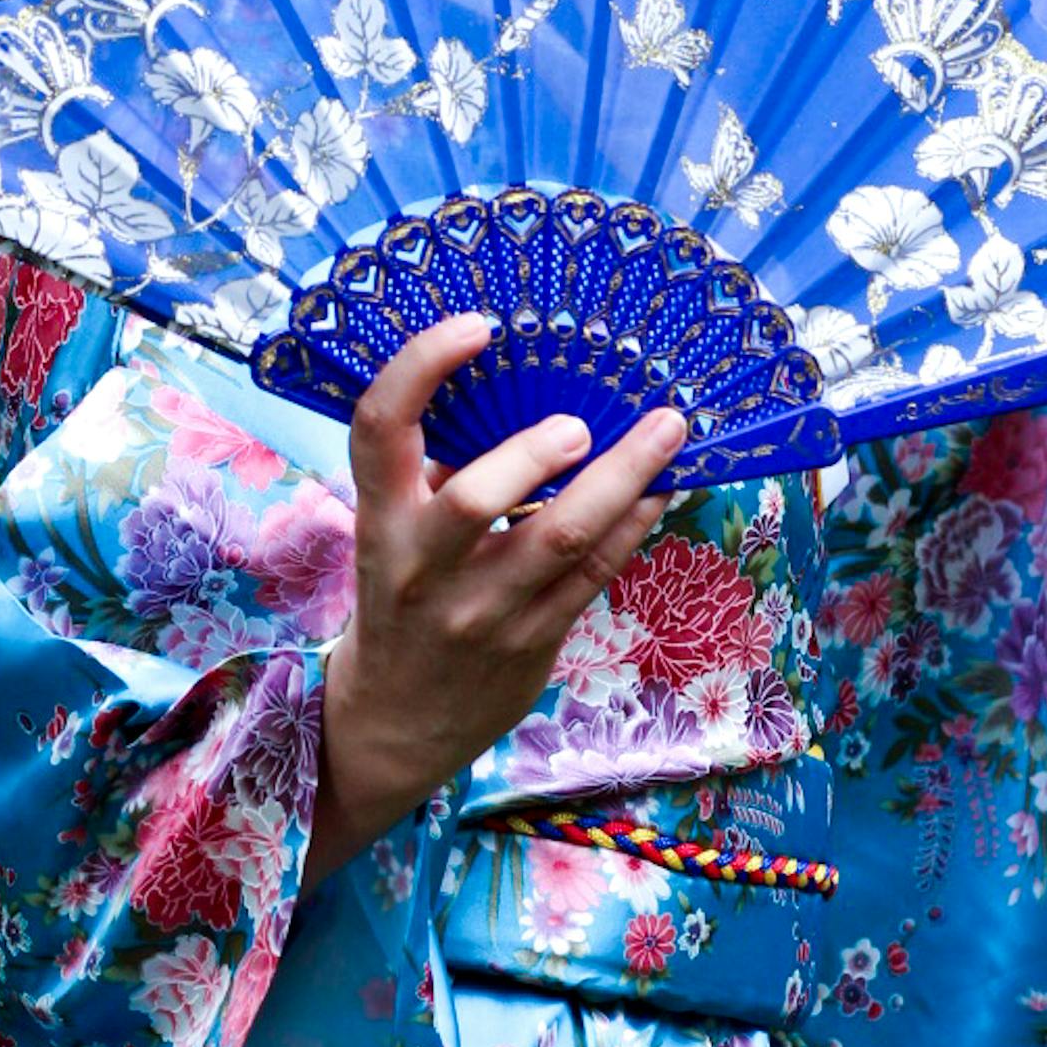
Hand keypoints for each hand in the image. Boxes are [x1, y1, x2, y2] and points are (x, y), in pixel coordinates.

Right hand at [308, 316, 685, 882]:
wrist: (396, 721)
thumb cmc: (402, 600)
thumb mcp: (392, 535)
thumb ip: (439, 471)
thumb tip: (522, 382)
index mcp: (379, 520)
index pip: (379, 429)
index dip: (421, 366)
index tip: (478, 325)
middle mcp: (423, 566)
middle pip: (474, 497)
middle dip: (535, 451)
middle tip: (581, 423)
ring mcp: (482, 611)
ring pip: (561, 538)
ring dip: (623, 477)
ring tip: (667, 430)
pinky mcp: (534, 642)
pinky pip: (596, 573)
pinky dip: (636, 522)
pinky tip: (664, 485)